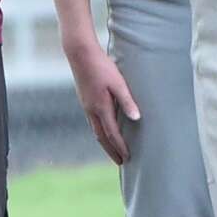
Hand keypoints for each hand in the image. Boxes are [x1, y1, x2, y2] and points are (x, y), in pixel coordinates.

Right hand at [67, 40, 139, 163]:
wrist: (80, 54)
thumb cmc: (102, 66)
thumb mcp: (118, 82)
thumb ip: (127, 101)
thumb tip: (137, 118)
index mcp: (100, 107)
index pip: (112, 133)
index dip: (120, 147)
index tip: (128, 158)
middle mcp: (91, 110)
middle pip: (101, 137)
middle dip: (111, 150)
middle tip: (120, 162)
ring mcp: (86, 106)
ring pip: (95, 130)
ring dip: (105, 142)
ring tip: (113, 150)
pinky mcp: (84, 100)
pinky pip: (92, 122)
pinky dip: (99, 131)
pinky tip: (104, 130)